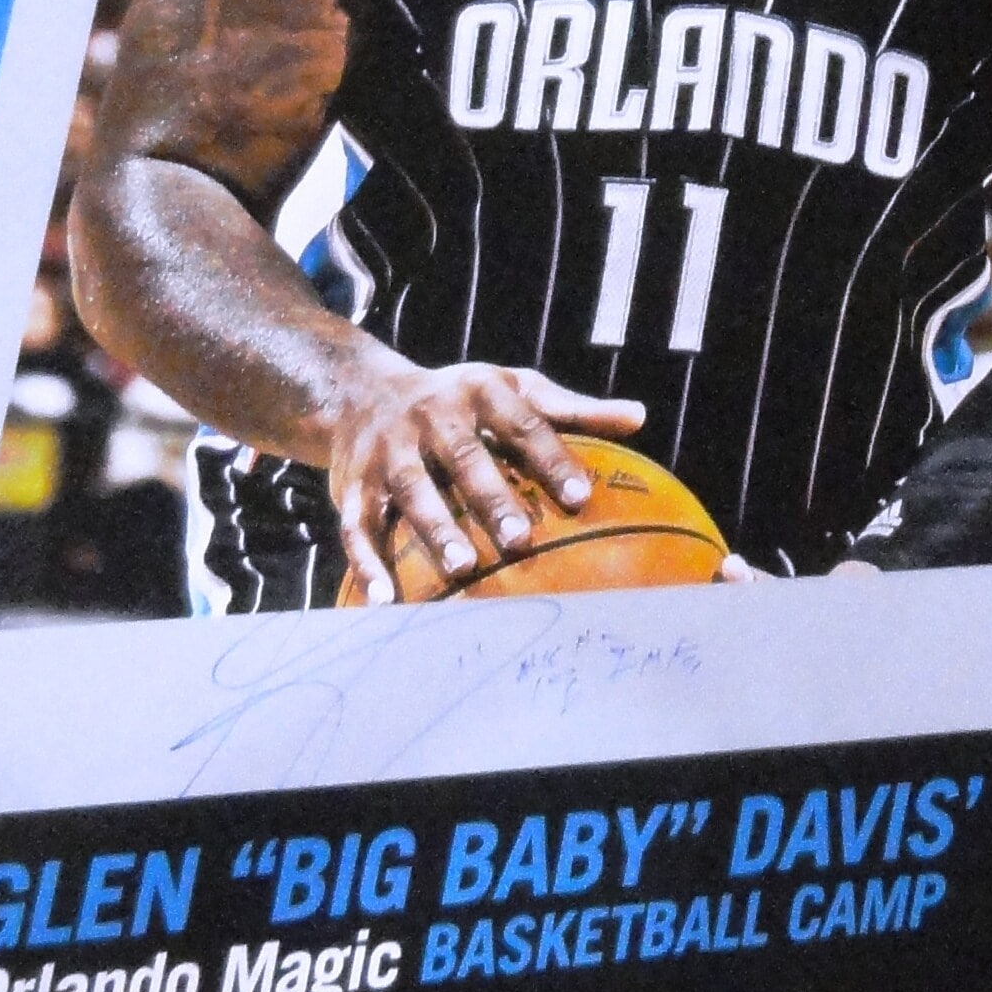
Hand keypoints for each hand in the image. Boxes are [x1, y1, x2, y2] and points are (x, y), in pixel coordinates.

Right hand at [330, 360, 643, 601]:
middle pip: (462, 455)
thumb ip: (573, 410)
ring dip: (435, 529)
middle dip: (490, 496)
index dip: (551, 457)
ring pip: (411, 490)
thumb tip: (640, 419)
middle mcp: (429, 415)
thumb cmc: (459, 401)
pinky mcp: (351, 485)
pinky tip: (386, 602)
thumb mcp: (514, 389)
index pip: (521, 422)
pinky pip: (356, 526)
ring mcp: (387, 451)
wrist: (359, 390)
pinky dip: (368, 564)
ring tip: (464, 567)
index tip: (581, 497)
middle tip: (520, 539)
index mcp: (477, 391)